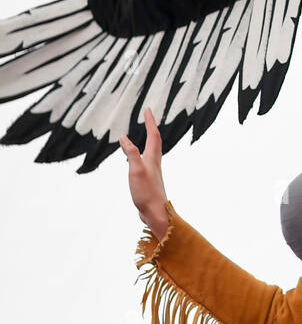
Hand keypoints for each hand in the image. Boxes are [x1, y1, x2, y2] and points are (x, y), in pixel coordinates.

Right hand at [119, 107, 169, 238]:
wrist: (156, 214)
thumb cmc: (147, 193)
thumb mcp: (136, 171)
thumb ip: (131, 153)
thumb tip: (123, 137)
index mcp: (152, 158)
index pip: (153, 134)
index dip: (150, 121)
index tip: (148, 109)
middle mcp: (155, 163)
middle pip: (155, 141)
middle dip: (152, 127)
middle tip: (148, 117)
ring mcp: (153, 172)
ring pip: (153, 151)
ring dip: (150, 139)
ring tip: (147, 133)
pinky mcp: (149, 181)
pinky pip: (147, 161)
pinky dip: (144, 154)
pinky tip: (140, 160)